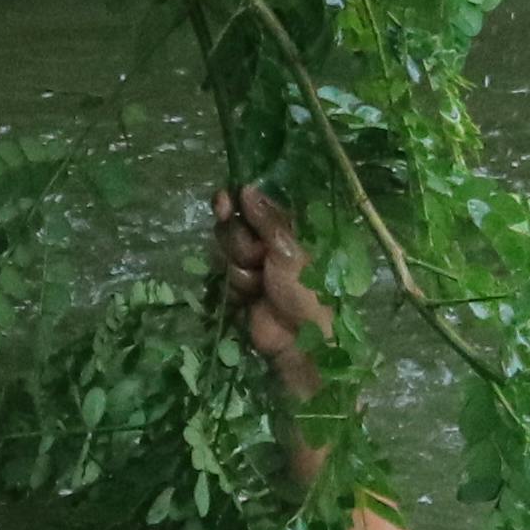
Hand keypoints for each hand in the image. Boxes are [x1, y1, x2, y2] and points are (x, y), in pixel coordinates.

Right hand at [209, 183, 330, 369]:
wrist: (299, 342)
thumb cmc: (306, 291)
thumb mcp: (290, 250)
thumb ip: (267, 220)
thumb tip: (246, 187)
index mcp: (288, 230)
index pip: (254, 205)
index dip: (235, 202)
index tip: (223, 202)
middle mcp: (270, 244)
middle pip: (233, 227)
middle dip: (239, 243)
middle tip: (256, 258)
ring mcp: (255, 266)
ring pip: (226, 252)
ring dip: (239, 269)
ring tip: (259, 285)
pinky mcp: (242, 289)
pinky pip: (224, 276)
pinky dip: (235, 288)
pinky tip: (249, 299)